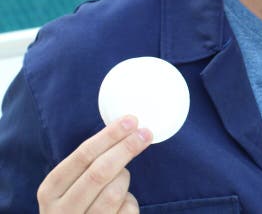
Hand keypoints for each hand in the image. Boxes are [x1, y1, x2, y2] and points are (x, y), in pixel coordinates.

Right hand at [37, 115, 151, 212]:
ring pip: (115, 192)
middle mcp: (61, 210)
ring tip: (118, 182)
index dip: (109, 136)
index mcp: (50, 190)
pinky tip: (119, 206)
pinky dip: (129, 202)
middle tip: (146, 133)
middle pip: (100, 172)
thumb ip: (88, 164)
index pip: (82, 156)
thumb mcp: (70, 185)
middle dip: (126, 148)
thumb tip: (126, 128)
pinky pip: (126, 209)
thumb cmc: (77, 203)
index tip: (131, 120)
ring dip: (124, 180)